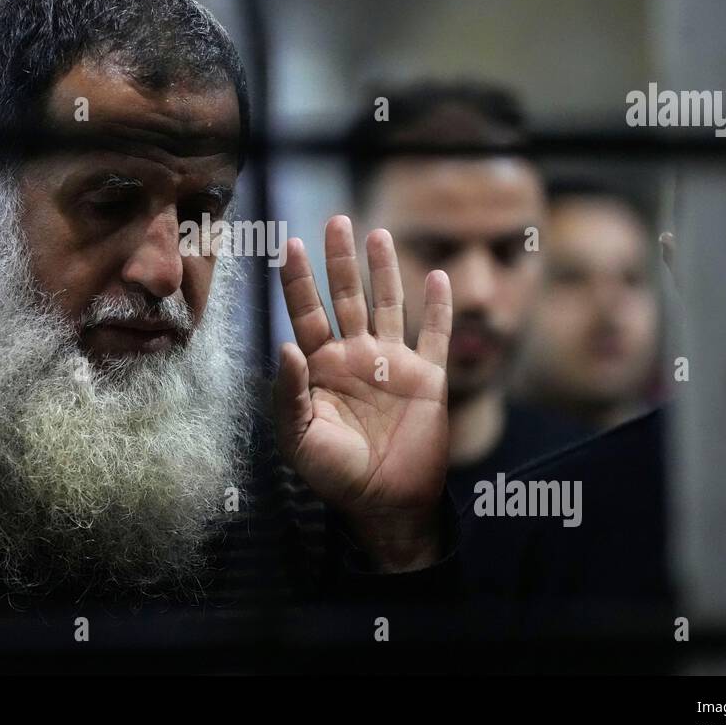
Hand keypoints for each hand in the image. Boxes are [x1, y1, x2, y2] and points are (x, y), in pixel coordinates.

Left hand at [274, 216, 452, 570]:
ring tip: (379, 234)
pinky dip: (439, 308)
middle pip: (346, 296)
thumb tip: (285, 346)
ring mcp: (393, 364)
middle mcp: (356, 356)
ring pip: (389, 305)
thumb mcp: (299, 438)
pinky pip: (436, 336)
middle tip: (335, 220)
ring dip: (385, 271)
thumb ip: (289, 393)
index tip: (289, 245)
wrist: (386, 504)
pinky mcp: (428, 379)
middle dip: (340, 260)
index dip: (298, 280)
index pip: (306, 312)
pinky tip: (438, 278)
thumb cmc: (335, 474)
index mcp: (322, 367)